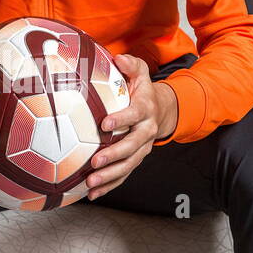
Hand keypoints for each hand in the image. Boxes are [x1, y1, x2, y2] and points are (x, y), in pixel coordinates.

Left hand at [85, 54, 176, 200]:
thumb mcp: (141, 73)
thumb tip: (118, 58)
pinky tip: (92, 194)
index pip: (134, 115)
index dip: (122, 119)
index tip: (105, 123)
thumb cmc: (142, 90)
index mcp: (145, 109)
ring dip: (110, 176)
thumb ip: (131, 65)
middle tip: (95, 162)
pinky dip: (109, 186)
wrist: (162, 111)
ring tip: (91, 183)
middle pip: (132, 146)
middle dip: (114, 155)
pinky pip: (124, 175)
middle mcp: (146, 131)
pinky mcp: (136, 159)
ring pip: (128, 165)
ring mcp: (142, 148)